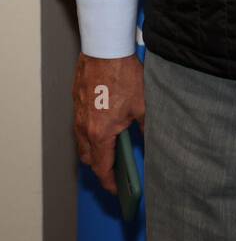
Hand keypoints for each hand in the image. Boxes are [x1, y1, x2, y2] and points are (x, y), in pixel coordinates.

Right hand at [72, 52, 145, 194]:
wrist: (105, 50)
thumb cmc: (124, 76)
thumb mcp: (143, 105)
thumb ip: (148, 128)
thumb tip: (154, 143)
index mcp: (100, 134)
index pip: (102, 168)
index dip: (110, 182)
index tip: (117, 190)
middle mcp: (84, 128)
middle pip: (88, 159)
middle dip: (101, 168)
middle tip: (117, 172)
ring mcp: (78, 116)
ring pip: (82, 143)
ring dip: (94, 151)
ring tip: (112, 152)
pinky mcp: (77, 103)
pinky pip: (81, 127)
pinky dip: (90, 134)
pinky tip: (106, 128)